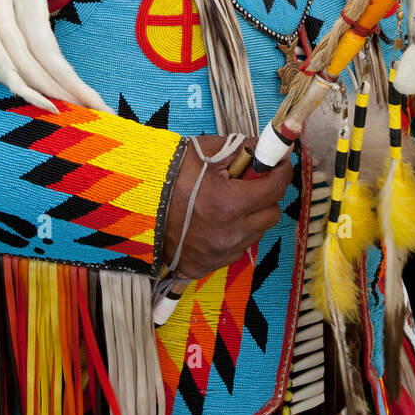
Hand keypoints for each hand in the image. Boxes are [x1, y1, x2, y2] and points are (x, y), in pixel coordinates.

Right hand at [162, 135, 292, 280]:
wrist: (133, 201)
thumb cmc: (168, 172)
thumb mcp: (205, 151)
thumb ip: (241, 148)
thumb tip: (267, 147)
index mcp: (228, 203)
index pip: (275, 189)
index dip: (281, 172)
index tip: (279, 164)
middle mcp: (227, 234)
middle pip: (270, 215)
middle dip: (267, 196)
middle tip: (253, 183)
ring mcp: (216, 254)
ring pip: (254, 235)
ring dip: (251, 217)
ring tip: (230, 202)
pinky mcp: (204, 267)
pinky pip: (234, 251)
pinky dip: (233, 235)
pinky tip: (216, 221)